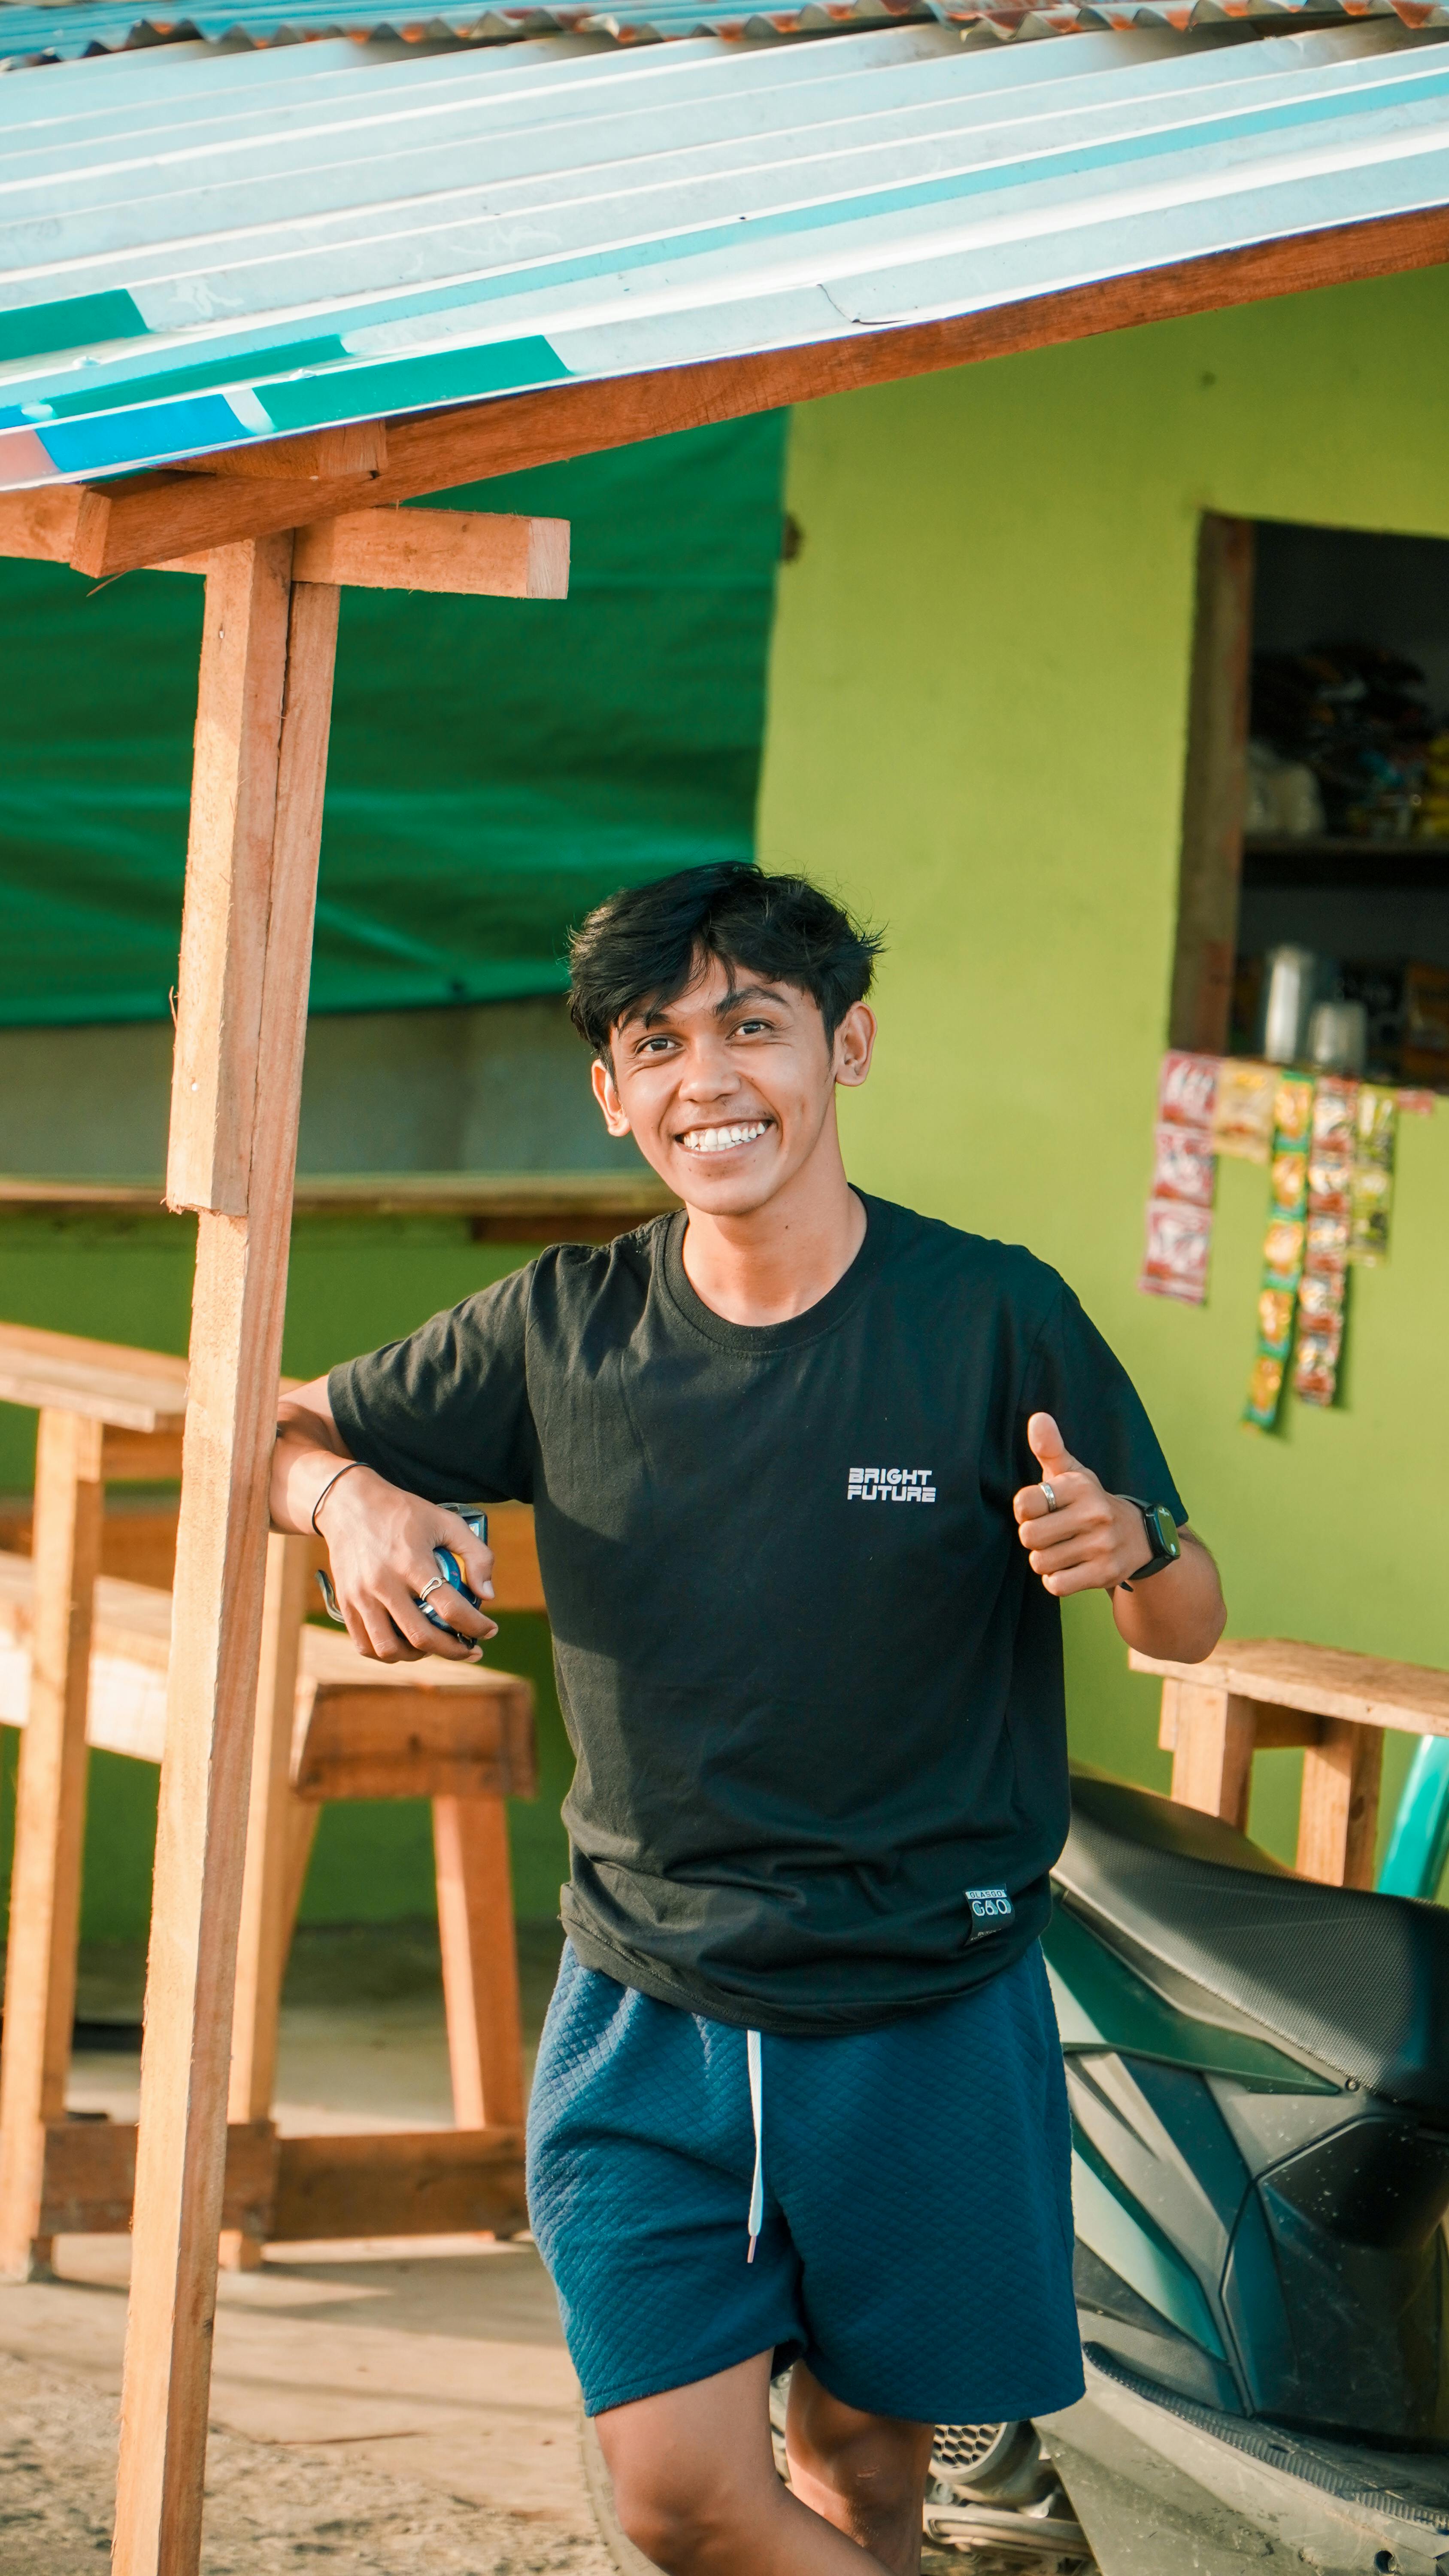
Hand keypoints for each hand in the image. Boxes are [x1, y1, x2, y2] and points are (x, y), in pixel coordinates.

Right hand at [315, 1465, 498, 1663]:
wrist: (348, 1503)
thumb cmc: (403, 1513)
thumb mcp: (447, 1521)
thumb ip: (476, 1554)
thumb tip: (487, 1595)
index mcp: (412, 1562)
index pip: (450, 1608)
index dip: (476, 1626)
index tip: (489, 1630)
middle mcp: (383, 1583)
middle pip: (421, 1636)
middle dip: (453, 1650)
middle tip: (470, 1649)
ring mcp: (360, 1596)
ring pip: (389, 1648)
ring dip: (418, 1656)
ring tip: (434, 1646)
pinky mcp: (344, 1602)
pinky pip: (364, 1644)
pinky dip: (387, 1652)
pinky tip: (405, 1644)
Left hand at [1012, 1412, 1145, 1597]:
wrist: (1139, 1538)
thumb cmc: (1090, 1503)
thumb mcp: (1073, 1473)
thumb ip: (1050, 1448)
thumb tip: (1037, 1418)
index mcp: (1081, 1486)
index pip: (1024, 1503)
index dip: (1025, 1511)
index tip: (1041, 1509)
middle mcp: (1095, 1514)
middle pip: (1029, 1536)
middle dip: (1033, 1538)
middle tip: (1051, 1533)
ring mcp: (1102, 1546)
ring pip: (1040, 1563)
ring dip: (1045, 1560)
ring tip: (1063, 1549)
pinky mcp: (1106, 1574)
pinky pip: (1056, 1586)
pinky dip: (1056, 1580)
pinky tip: (1070, 1568)